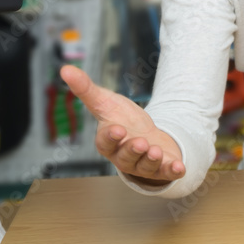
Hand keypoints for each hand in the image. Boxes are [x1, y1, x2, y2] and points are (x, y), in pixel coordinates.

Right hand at [61, 65, 184, 185]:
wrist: (146, 135)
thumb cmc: (122, 120)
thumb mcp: (106, 102)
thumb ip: (86, 89)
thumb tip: (65, 69)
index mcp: (108, 142)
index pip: (105, 142)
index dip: (110, 137)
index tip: (118, 129)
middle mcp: (123, 157)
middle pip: (125, 157)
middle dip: (133, 150)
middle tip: (141, 142)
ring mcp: (142, 165)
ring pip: (144, 166)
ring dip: (151, 160)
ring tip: (156, 151)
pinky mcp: (161, 169)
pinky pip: (166, 173)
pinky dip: (172, 171)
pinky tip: (179, 167)